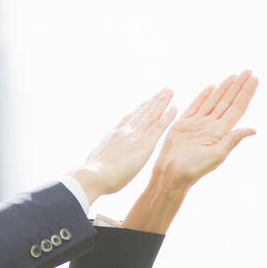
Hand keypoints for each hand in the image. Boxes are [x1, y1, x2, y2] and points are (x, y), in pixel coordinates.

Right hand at [67, 88, 176, 205]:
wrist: (93, 176)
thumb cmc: (92, 176)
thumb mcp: (95, 162)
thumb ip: (101, 158)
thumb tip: (96, 161)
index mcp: (112, 136)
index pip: (128, 119)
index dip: (138, 110)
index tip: (145, 103)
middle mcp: (124, 131)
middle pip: (141, 112)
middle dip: (151, 101)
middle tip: (161, 91)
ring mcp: (134, 136)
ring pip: (151, 114)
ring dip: (161, 101)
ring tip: (168, 91)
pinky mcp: (145, 144)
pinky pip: (159, 127)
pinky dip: (167, 117)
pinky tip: (174, 108)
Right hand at [149, 70, 257, 190]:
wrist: (171, 172)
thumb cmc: (194, 168)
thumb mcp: (217, 155)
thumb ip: (233, 139)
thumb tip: (254, 129)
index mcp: (221, 132)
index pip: (237, 108)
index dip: (246, 93)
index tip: (255, 79)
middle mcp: (212, 126)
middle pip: (228, 101)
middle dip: (238, 86)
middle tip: (248, 71)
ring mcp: (198, 124)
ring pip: (214, 101)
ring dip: (224, 88)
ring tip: (234, 76)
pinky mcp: (184, 124)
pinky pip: (196, 105)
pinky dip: (204, 96)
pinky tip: (212, 87)